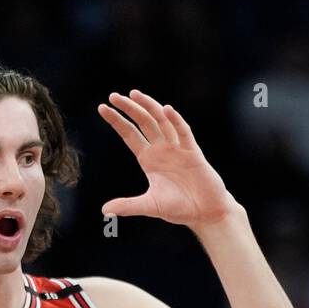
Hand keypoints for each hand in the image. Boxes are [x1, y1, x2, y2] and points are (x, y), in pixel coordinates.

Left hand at [97, 90, 236, 229]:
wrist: (205, 213)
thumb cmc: (179, 208)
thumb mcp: (150, 206)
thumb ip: (128, 206)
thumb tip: (104, 210)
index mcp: (149, 159)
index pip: (129, 135)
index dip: (117, 121)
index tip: (102, 107)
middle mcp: (161, 149)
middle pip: (143, 123)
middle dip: (129, 109)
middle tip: (113, 96)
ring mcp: (177, 149)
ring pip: (161, 122)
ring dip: (149, 107)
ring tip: (134, 94)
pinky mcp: (193, 153)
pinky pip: (184, 133)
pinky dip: (176, 121)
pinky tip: (167, 110)